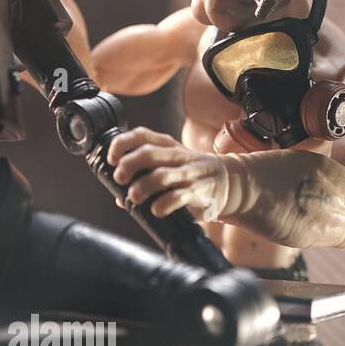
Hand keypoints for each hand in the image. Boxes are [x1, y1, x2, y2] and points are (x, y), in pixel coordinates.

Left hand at [107, 127, 228, 221]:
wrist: (232, 182)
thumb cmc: (193, 176)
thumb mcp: (172, 167)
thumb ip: (145, 176)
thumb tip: (118, 196)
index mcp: (169, 146)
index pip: (142, 135)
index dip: (122, 144)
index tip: (112, 159)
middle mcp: (178, 156)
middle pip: (148, 153)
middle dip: (128, 165)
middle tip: (120, 179)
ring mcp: (190, 174)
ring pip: (161, 175)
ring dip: (142, 187)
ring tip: (134, 198)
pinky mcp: (199, 192)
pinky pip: (179, 197)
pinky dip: (163, 204)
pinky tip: (156, 210)